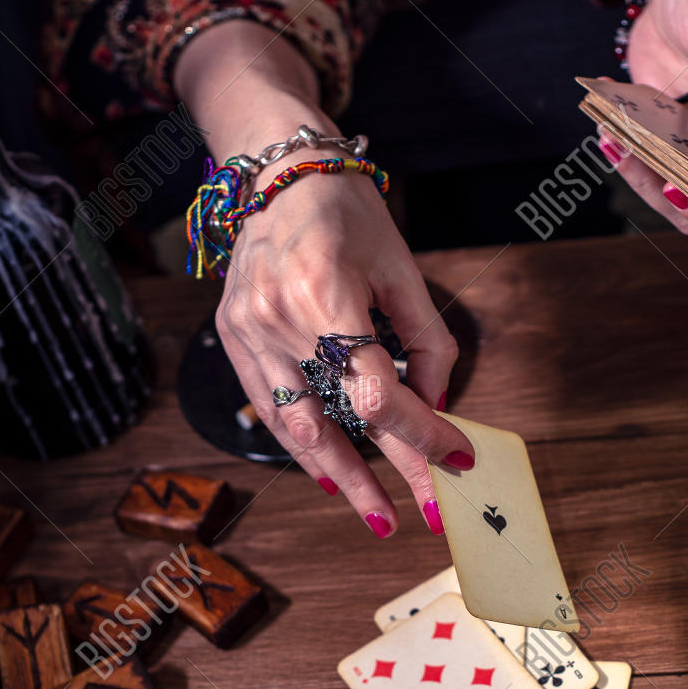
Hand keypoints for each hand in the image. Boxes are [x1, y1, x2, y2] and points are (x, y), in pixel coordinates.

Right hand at [217, 166, 469, 534]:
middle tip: (414, 519)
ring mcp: (247, 330)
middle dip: (378, 477)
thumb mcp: (402, 267)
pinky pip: (268, 405)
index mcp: (325, 293)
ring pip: (295, 424)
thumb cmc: (346, 210)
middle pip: (335, 419)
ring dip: (336, 474)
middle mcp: (278, 318)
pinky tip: (326, 475)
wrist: (275, 169)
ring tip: (373, 513)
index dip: (420, 433)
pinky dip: (299, 443)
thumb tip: (438, 405)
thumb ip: (427, 340)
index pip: (377, 393)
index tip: (455, 455)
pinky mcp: (232, 335)